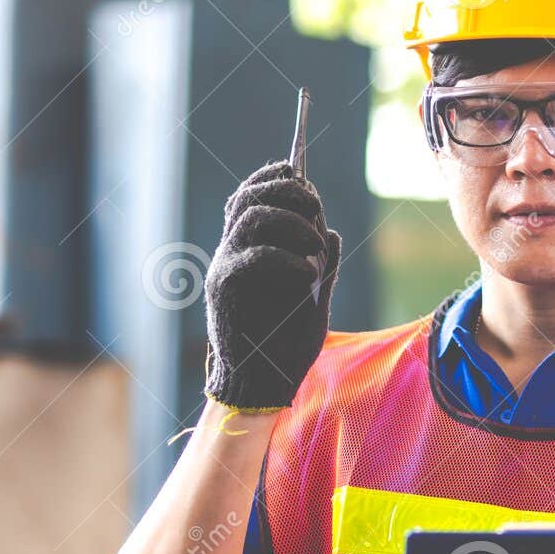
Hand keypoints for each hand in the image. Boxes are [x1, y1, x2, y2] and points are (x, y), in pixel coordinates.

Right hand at [203, 160, 339, 409]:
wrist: (263, 385)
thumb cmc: (285, 347)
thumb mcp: (314, 300)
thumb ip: (321, 266)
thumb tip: (330, 231)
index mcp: (247, 250)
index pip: (249, 197)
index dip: (271, 177)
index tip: (296, 169)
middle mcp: (230, 253)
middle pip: (248, 198)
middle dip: (285, 190)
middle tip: (314, 204)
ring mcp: (224, 268)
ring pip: (250, 217)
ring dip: (290, 220)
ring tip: (315, 243)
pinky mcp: (224, 288)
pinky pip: (254, 255)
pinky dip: (286, 257)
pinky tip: (307, 272)